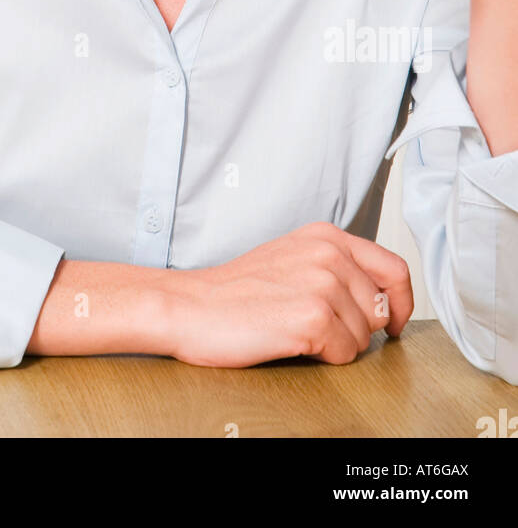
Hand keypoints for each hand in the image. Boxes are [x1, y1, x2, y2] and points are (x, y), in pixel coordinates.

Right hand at [160, 221, 412, 368]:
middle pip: (381, 309)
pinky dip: (324, 357)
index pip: (394, 269)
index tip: (393, 322)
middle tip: (319, 330)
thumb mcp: (292, 259)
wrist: (191, 306)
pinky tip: (292, 342)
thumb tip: (381, 300)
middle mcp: (330, 254)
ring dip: (337, 344)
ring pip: (365, 336)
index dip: (401, 302)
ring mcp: (323, 284)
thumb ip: (336, 267)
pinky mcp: (314, 318)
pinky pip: (345, 353)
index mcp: (326, 236)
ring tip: (296, 332)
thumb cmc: (236, 291)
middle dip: (357, 328)